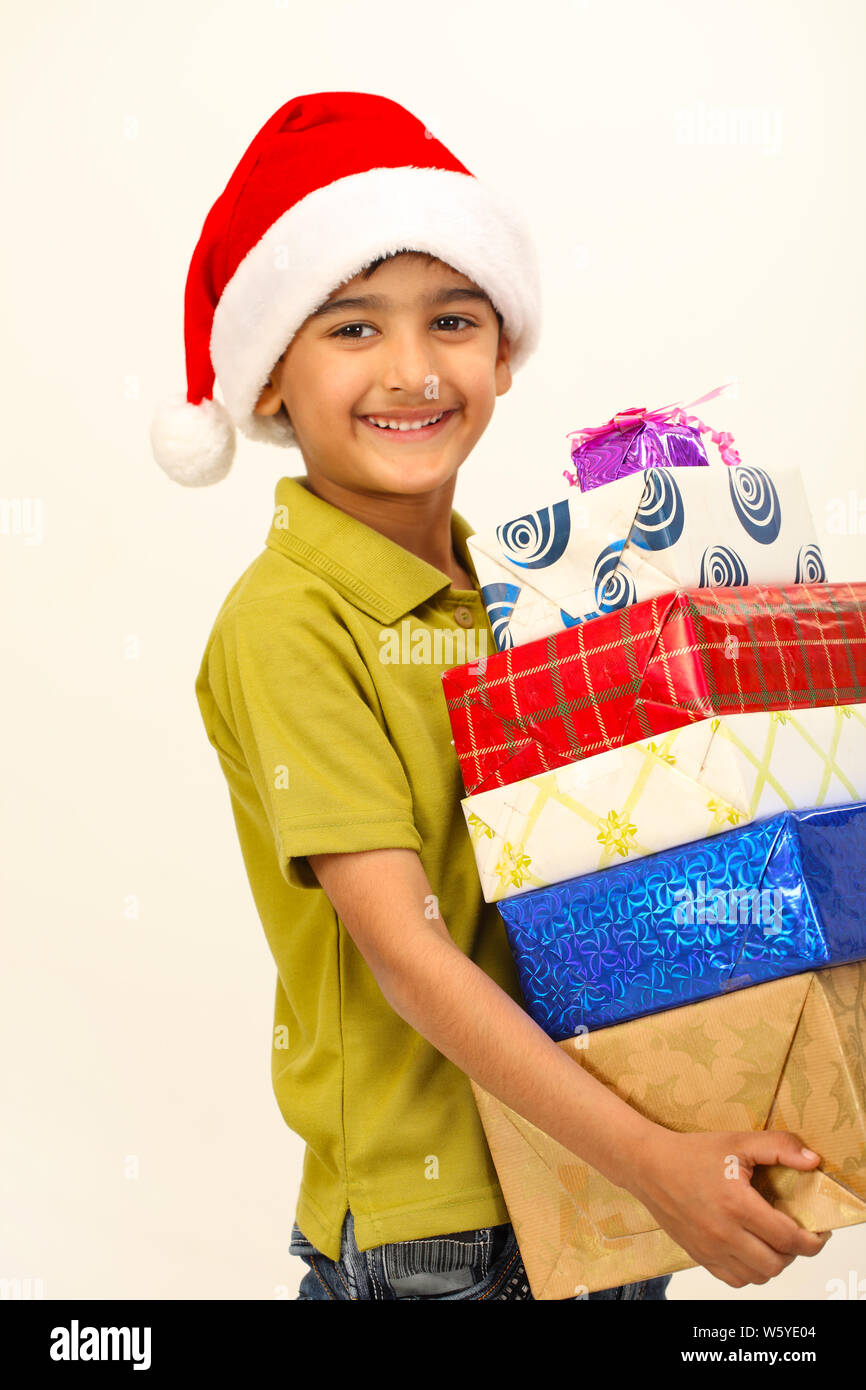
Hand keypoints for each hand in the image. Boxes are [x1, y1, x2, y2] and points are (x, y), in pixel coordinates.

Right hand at [626, 1126, 831, 1288]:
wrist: (648, 1165)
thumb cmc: (692, 1153)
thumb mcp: (738, 1142)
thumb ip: (780, 1147)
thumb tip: (813, 1162)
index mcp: (737, 1205)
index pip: (788, 1238)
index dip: (812, 1240)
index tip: (818, 1231)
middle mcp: (724, 1233)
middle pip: (776, 1263)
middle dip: (794, 1251)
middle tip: (795, 1232)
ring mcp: (710, 1248)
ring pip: (758, 1276)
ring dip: (773, 1262)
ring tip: (772, 1241)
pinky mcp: (699, 1256)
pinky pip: (735, 1280)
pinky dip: (750, 1271)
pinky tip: (750, 1249)